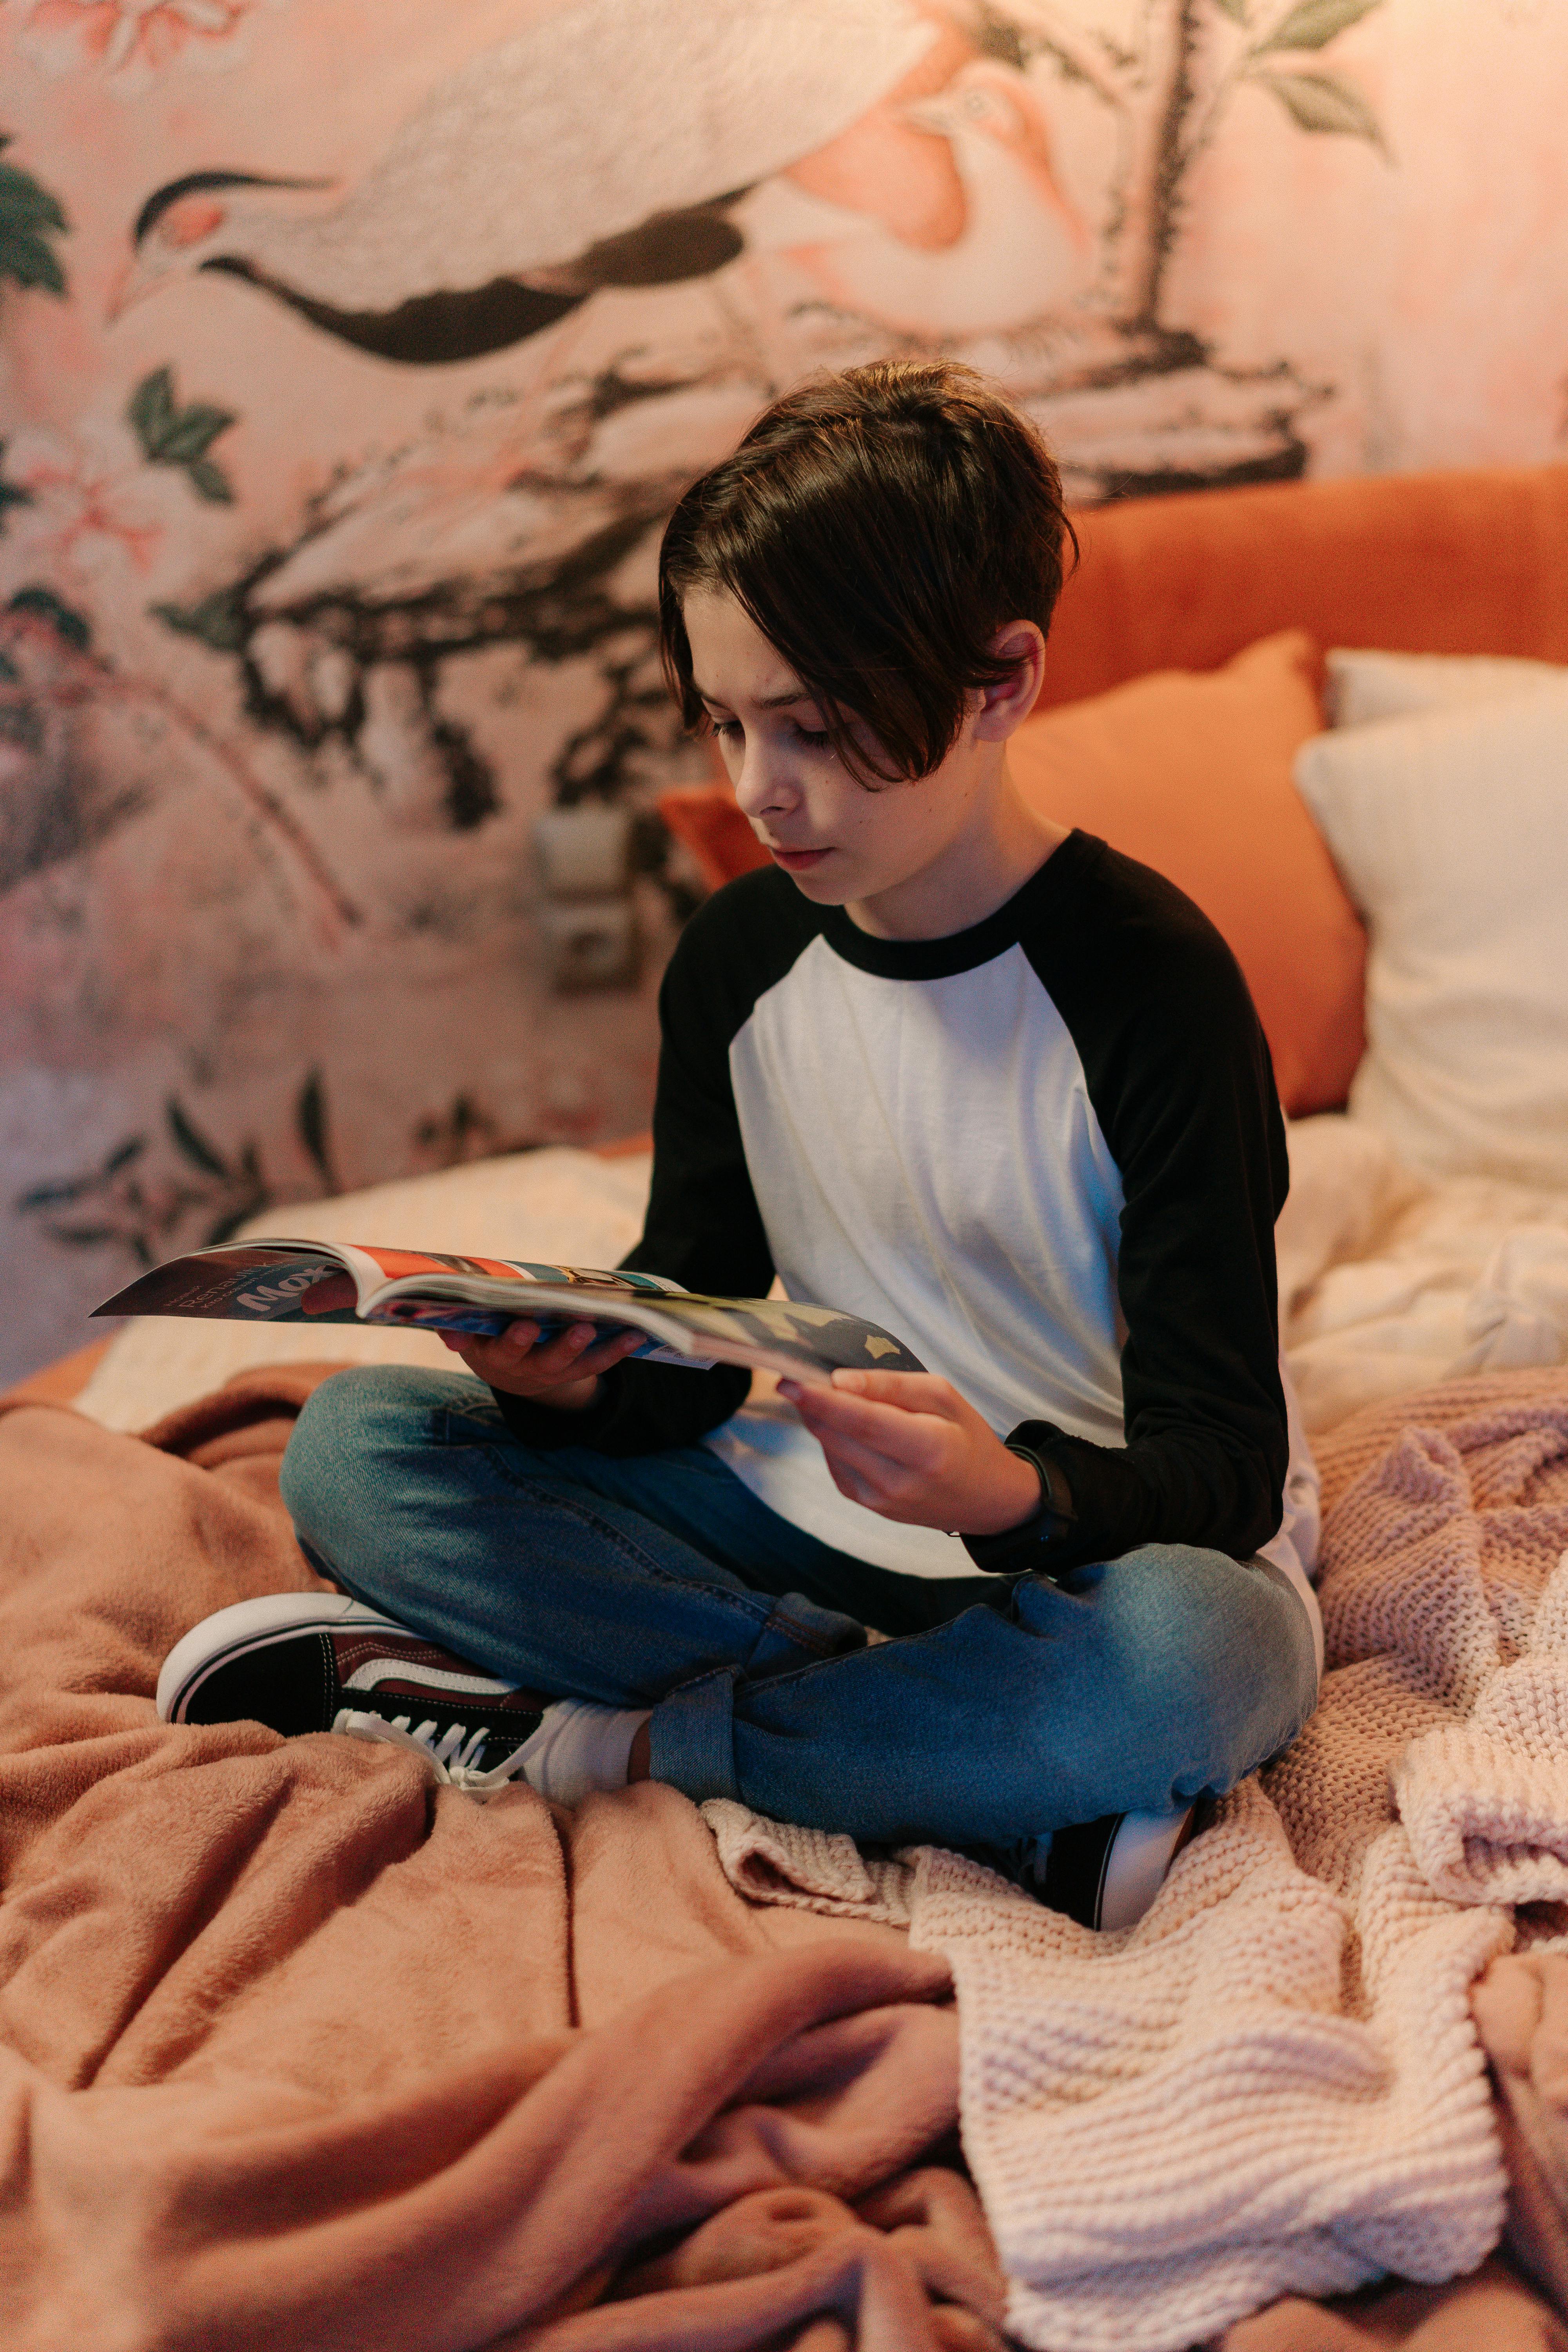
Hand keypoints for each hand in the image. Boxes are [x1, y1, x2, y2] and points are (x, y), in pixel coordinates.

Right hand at [298, 1275, 640, 1407]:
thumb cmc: (494, 1336)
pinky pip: (602, 1364)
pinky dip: (618, 1350)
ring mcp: (550, 1372)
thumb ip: (448, 1318)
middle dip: (534, 1343)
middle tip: (536, 1327)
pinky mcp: (581, 1372)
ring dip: (582, 1347)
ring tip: (594, 1327)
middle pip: (526, 1358)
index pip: (484, 1346)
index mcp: (486, 1353)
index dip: (484, 1338)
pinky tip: (637, 1336)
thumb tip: (403, 1309)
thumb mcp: (467, 1330)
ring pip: (566, 1363)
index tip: (490, 1328)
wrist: (527, 1376)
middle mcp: (516, 1367)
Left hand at [777, 1368, 1041, 1534]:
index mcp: (929, 1449)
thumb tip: (840, 1381)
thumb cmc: (967, 1437)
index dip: (824, 1401)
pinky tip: (847, 1426)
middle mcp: (901, 1481)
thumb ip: (892, 1386)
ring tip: (823, 1395)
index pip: (865, 1422)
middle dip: (809, 1405)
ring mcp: (881, 1500)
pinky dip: (833, 1440)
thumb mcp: (942, 1397)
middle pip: (840, 1437)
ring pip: (831, 1450)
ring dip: (820, 1420)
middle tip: (787, 1377)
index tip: (790, 1381)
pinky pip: (836, 1464)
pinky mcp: (868, 1506)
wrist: (985, 1498)